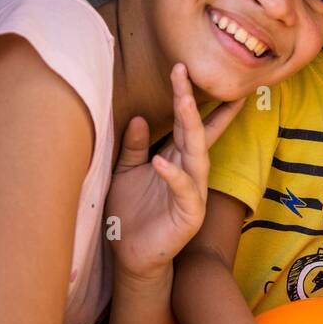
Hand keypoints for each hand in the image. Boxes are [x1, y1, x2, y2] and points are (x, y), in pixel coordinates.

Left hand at [105, 64, 244, 282]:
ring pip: (196, 154)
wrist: (130, 255)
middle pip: (193, 131)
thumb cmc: (130, 212)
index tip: (182, 68)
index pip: (184, 123)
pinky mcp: (190, 215)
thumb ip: (133, 147)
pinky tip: (161, 162)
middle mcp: (190, 171)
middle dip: (189, 101)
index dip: (185, 97)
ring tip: (182, 102)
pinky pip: (184, 190)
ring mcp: (194, 193)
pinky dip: (173, 175)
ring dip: (190, 127)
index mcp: (175, 159)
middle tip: (184, 72)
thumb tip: (137, 117)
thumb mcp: (126, 172)